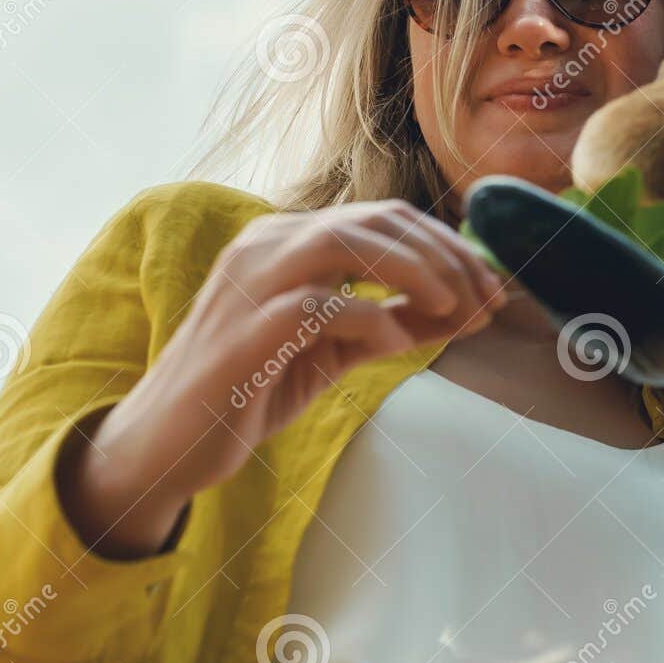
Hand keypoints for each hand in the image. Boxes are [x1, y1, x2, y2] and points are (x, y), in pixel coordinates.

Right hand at [57, 199, 505, 557]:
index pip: (385, 218)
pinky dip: (369, 321)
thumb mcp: (336, 348)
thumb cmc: (253, 388)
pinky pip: (317, 307)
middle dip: (446, 257)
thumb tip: (467, 309)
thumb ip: (394, 321)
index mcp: (290, 239)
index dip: (449, 247)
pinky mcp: (242, 331)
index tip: (494, 288)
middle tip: (490, 300)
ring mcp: (250, 282)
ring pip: (347, 243)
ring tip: (456, 309)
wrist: (169, 444)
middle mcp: (267, 244)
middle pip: (377, 221)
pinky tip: (398, 346)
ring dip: (416, 272)